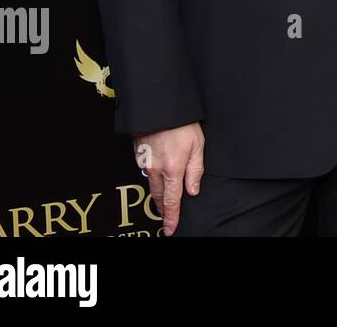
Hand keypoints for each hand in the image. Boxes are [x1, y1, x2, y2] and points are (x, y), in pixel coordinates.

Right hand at [134, 122, 204, 236]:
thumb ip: (195, 170)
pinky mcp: (139, 156)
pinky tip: (158, 178)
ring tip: (164, 203)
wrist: (158, 107)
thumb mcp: (197, 145)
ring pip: (151, 186)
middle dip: (164, 210)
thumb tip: (192, 191)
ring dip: (158, 196)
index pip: (172, 201)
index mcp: (173, 169)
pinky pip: (146, 173)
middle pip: (159, 197)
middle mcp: (156, 170)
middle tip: (168, 219)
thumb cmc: (181, 124)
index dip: (172, 217)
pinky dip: (152, 180)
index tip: (171, 229)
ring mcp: (145, 163)